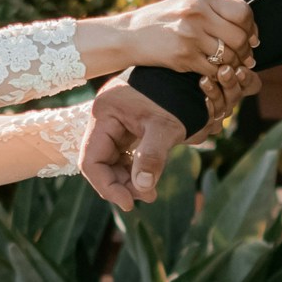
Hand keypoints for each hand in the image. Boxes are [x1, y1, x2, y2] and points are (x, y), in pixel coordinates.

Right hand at [79, 79, 194, 206]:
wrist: (190, 77)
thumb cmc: (176, 97)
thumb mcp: (166, 127)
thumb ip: (152, 156)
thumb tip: (143, 189)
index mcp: (104, 114)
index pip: (91, 160)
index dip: (107, 186)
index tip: (129, 203)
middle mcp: (103, 118)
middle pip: (100, 162)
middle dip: (121, 184)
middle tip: (148, 197)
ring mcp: (114, 122)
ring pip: (112, 160)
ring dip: (128, 180)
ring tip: (151, 193)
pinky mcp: (126, 126)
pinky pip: (122, 153)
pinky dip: (134, 168)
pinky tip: (149, 179)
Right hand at [82, 0, 254, 80]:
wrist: (130, 35)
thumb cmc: (164, 18)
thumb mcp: (188, 0)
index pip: (243, 12)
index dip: (252, 28)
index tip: (253, 38)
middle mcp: (198, 13)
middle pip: (239, 36)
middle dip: (245, 50)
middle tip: (246, 57)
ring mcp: (190, 36)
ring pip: (228, 56)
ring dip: (233, 64)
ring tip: (231, 65)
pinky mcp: (183, 57)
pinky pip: (213, 70)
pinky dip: (217, 73)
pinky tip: (214, 71)